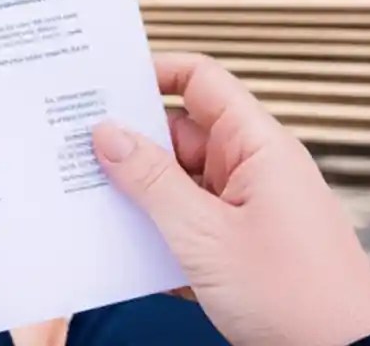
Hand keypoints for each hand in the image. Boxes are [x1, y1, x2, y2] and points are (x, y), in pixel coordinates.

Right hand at [92, 54, 369, 345]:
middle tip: (77, 152)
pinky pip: (191, 224)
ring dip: (142, 197)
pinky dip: (161, 234)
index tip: (104, 84)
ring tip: (92, 204)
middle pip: (180, 135)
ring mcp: (250, 209)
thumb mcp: (203, 235)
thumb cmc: (292, 297)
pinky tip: (127, 253)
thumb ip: (150, 180)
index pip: (201, 82)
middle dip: (131, 145)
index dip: (153, 73)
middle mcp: (255, 169)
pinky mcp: (243, 248)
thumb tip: (107, 133)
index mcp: (257, 146)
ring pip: (180, 184)